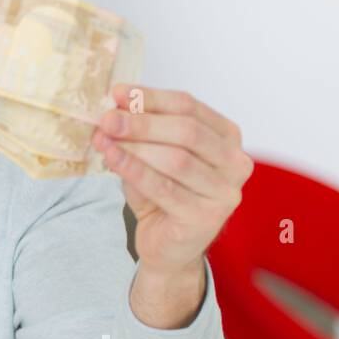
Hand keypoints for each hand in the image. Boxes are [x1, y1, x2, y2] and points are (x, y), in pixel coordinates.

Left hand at [92, 84, 252, 274]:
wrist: (167, 246)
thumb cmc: (163, 195)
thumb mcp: (152, 155)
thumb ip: (141, 131)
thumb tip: (114, 104)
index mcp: (227, 137)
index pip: (189, 106)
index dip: (151, 97)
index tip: (117, 92)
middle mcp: (235, 163)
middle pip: (187, 131)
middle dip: (142, 122)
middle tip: (106, 118)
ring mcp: (224, 192)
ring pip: (177, 159)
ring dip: (135, 146)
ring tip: (103, 138)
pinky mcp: (206, 218)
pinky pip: (165, 188)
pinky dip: (134, 170)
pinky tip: (111, 158)